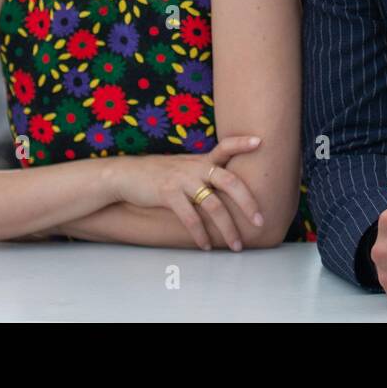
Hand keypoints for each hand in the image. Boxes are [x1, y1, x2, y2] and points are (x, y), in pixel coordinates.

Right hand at [109, 136, 264, 250]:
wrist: (126, 176)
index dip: (241, 143)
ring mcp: (182, 180)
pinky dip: (201, 234)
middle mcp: (195, 167)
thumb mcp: (184, 167)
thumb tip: (227, 188)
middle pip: (230, 182)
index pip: (225, 147)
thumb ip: (204, 173)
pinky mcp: (168, 194)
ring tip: (236, 245)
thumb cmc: (159, 174)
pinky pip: (191, 217)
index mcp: (201, 160)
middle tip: (260, 221)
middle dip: (248, 203)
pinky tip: (206, 246)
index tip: (259, 141)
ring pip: (213, 206)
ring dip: (227, 229)